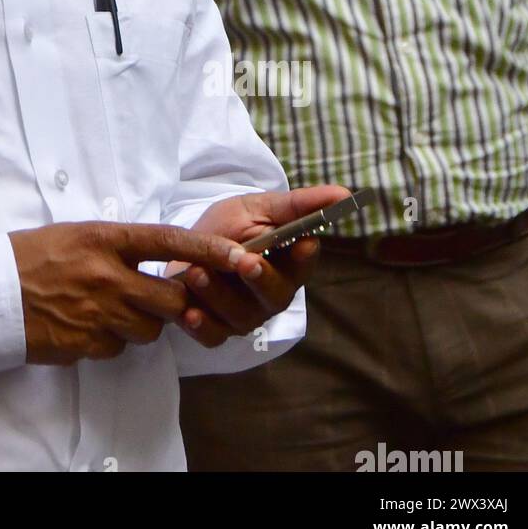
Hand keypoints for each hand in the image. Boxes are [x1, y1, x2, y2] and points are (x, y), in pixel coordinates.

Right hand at [7, 220, 264, 364]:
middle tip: (167, 298)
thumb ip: (118, 246)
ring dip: (141, 324)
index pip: (171, 242)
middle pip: (172, 299)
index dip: (210, 250)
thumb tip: (155, 258)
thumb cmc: (33, 255)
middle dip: (178, 304)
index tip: (241, 255)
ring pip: (149, 329)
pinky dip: (111, 340)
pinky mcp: (85, 343)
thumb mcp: (77, 234)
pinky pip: (118, 348)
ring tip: (112, 309)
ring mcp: (97, 312)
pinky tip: (88, 325)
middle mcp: (107, 275)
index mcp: (105, 239)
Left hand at [163, 185, 351, 348]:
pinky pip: (212, 335)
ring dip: (219, 293)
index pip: (303, 265)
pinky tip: (188, 313)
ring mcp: (244, 315)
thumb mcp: (258, 208)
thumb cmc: (229, 226)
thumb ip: (298, 205)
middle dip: (261, 279)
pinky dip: (201, 326)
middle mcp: (269, 295)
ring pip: (240, 314)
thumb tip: (343, 193)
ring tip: (198, 271)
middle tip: (246, 261)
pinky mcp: (216, 328)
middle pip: (275, 295)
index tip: (302, 243)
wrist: (184, 246)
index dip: (304, 257)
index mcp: (286, 265)